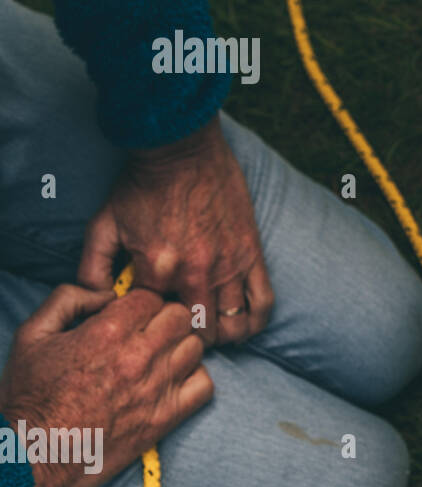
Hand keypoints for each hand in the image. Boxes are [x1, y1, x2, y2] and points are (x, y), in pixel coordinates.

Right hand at [0, 285, 212, 486]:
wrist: (32, 454)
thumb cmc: (29, 396)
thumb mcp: (32, 335)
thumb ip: (67, 300)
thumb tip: (106, 293)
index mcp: (107, 332)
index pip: (152, 297)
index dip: (141, 303)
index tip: (130, 316)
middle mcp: (138, 357)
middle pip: (180, 317)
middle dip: (164, 319)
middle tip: (147, 332)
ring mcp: (156, 388)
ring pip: (195, 347)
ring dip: (180, 347)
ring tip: (159, 356)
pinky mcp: (166, 418)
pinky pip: (205, 385)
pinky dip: (195, 378)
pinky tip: (173, 380)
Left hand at [78, 117, 272, 346]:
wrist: (182, 148)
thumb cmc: (142, 185)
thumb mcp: (103, 225)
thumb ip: (92, 267)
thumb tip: (94, 299)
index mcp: (157, 268)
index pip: (154, 319)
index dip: (150, 323)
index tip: (148, 322)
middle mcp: (196, 272)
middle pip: (197, 330)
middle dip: (186, 338)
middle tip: (180, 333)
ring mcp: (228, 264)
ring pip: (232, 323)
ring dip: (221, 335)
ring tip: (212, 332)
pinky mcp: (251, 253)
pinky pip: (263, 300)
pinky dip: (255, 320)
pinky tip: (244, 325)